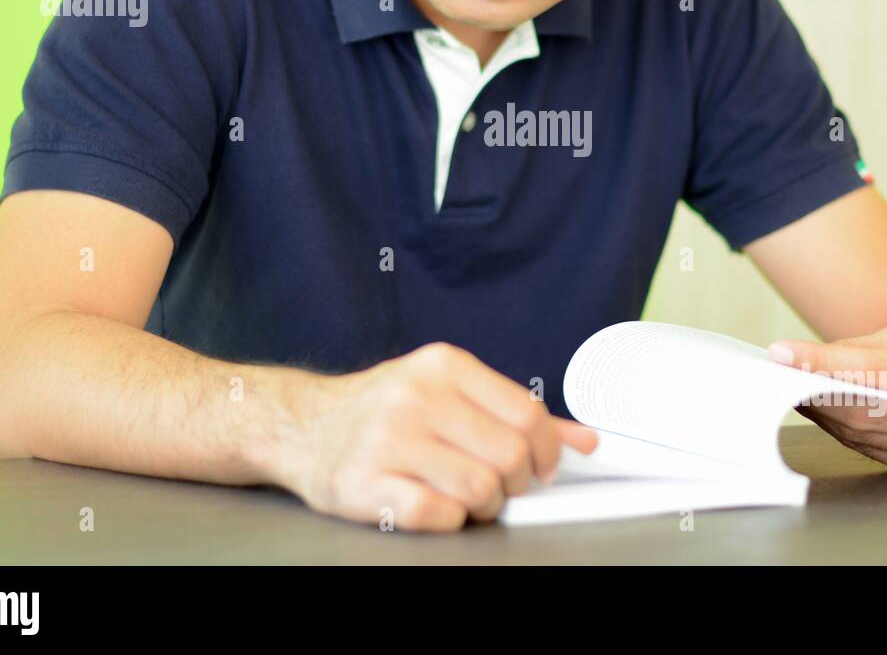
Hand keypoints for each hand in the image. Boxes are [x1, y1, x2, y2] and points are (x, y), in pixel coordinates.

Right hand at [266, 342, 598, 530]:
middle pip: (508, 455)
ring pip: (479, 489)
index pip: (526, 411)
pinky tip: (432, 504)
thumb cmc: (383, 409)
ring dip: (484, 506)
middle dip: (515, 483)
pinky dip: (448, 520)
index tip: (541, 467)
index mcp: (443, 366)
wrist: (302, 426)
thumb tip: (585, 441)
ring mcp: (388, 441)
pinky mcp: (366, 485)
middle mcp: (415, 397)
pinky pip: (438, 516)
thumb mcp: (446, 391)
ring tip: (466, 498)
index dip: (546, 450)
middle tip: (499, 486)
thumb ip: (514, 412)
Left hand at [767, 314, 886, 471]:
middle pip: (860, 410)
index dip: (821, 364)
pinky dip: (840, 426)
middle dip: (811, 391)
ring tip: (792, 387)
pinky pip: (868, 446)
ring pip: (858, 433)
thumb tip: (805, 359)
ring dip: (820, 411)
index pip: (871, 373)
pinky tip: (822, 408)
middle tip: (778, 373)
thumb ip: (860, 349)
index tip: (783, 354)